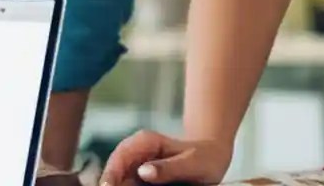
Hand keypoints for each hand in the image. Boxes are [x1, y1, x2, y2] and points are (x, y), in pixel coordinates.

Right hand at [100, 130, 232, 185]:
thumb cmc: (204, 158)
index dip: (111, 173)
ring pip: (120, 180)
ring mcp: (136, 165)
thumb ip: (168, 168)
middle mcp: (136, 152)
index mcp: (145, 142)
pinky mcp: (139, 177)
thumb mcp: (191, 163)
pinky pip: (128, 184)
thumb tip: (143, 172)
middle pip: (115, 171)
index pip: (120, 156)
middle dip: (113, 183)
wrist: (211, 158)